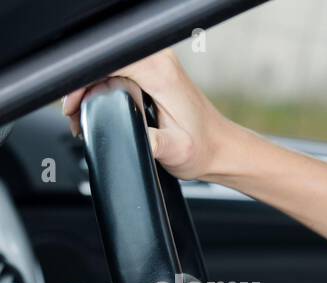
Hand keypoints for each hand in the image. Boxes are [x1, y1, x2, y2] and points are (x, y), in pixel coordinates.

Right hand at [62, 48, 235, 181]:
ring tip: (84, 116)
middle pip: (103, 61)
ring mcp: (158, 63)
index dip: (82, 82)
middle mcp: (159, 61)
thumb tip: (124, 135)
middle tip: (75, 116)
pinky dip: (104, 88)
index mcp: (161, 73)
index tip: (76, 106)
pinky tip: (100, 109)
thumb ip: (149, 141)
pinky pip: (119, 70)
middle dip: (82, 87)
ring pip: (108, 65)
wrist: (223, 150)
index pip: (106, 61)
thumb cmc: (204, 150)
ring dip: (90, 88)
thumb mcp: (173, 150)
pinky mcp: (155, 70)